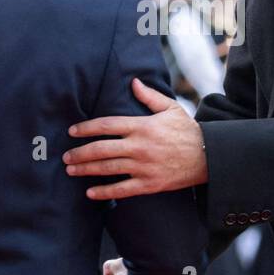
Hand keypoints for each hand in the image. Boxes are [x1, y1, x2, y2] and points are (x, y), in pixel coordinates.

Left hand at [63, 77, 207, 200]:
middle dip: (80, 153)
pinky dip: (104, 192)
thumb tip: (133, 82)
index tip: (72, 131)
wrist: (207, 156)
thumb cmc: (187, 131)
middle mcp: (139, 146)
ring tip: (71, 170)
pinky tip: (90, 192)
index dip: (86, 128)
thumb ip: (149, 96)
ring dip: (86, 170)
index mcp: (142, 126)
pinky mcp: (149, 184)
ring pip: (108, 168)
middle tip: (66, 156)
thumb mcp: (170, 109)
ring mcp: (143, 166)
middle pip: (101, 149)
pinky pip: (122, 190)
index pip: (107, 125)